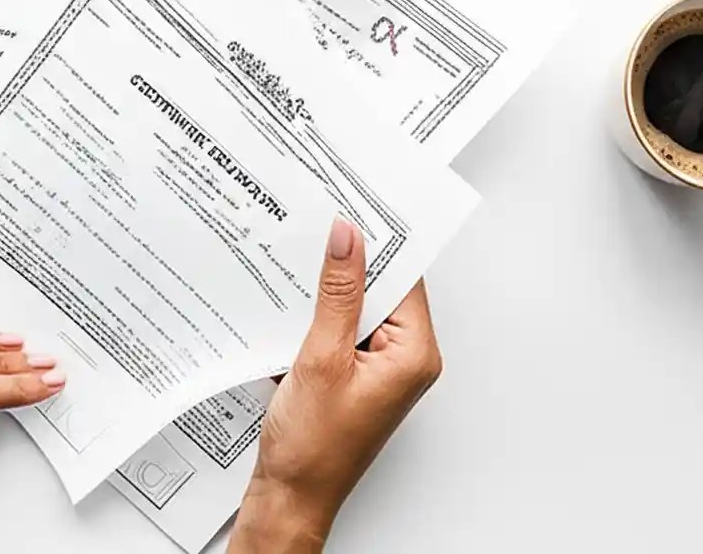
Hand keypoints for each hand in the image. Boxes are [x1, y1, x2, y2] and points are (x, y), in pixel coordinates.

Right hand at [230, 219, 441, 551]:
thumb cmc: (313, 447)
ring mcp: (378, 368)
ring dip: (325, 292)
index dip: (378, 240)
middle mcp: (404, 359)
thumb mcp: (320, 358)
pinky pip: (340, 329)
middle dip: (346, 263)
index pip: (405, 276)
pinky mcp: (353, 375)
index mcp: (413, 354)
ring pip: (356, 307)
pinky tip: (290, 310)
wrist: (289, 496)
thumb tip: (348, 239)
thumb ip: (336, 294)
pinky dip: (315, 318)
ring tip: (295, 272)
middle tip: (315, 229)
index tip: (352, 207)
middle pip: (382, 288)